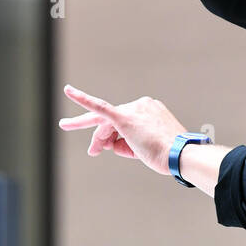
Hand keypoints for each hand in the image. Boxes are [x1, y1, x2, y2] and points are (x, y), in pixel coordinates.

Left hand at [58, 84, 186, 175]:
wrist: (177, 154)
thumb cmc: (166, 154)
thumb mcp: (145, 148)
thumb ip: (125, 143)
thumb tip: (109, 143)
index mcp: (149, 109)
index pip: (124, 122)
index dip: (113, 136)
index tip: (107, 147)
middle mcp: (140, 104)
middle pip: (112, 121)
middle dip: (100, 137)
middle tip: (92, 152)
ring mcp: (133, 109)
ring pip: (106, 124)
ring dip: (100, 139)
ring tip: (96, 152)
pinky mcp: (124, 117)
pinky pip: (100, 107)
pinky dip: (82, 98)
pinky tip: (68, 91)